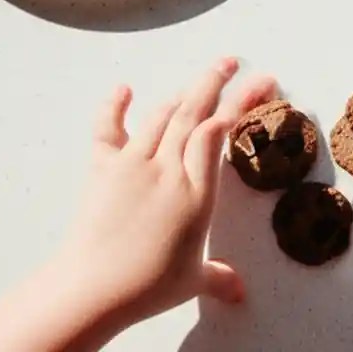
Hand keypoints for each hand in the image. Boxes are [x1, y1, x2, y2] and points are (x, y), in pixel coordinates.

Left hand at [53, 58, 276, 327]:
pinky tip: (124, 89)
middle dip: (214, 81)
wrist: (92, 288)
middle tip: (230, 61)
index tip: (261, 83)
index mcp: (196, 192)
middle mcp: (167, 168)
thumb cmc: (146, 286)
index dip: (241, 102)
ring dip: (181, 93)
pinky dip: (115, 106)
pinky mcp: (103, 168)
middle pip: (193, 112)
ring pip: (161, 115)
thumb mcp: (192, 280)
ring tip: (197, 81)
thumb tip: (237, 290)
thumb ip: (217, 276)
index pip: (219, 132)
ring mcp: (133, 163)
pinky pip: (108, 129)